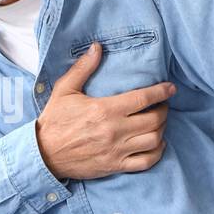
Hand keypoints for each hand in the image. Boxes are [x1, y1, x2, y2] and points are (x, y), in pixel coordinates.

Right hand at [35, 41, 176, 180]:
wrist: (43, 154)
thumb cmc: (54, 121)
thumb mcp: (64, 90)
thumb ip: (83, 68)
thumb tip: (97, 47)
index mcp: (104, 109)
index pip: (143, 99)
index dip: (161, 92)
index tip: (170, 88)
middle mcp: (114, 131)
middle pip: (154, 120)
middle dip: (163, 110)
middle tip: (161, 105)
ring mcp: (117, 151)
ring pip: (153, 140)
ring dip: (161, 130)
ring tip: (158, 123)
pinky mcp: (115, 166)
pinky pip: (146, 162)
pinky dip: (157, 153)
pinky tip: (156, 144)